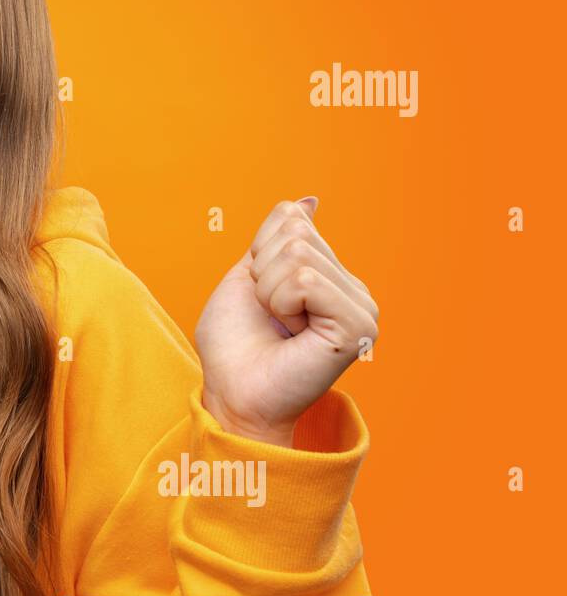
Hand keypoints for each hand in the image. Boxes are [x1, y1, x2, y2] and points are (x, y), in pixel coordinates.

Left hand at [193, 197, 378, 446]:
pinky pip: (305, 281)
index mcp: (329, 276)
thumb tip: (307, 201)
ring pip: (298, 255)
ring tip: (281, 326)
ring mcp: (361, 306)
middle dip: (262, 273)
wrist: (233, 394)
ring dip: (269, 293)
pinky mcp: (359, 325)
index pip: (292, 219)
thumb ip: (275, 238)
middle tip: (270, 315)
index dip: (258, 252)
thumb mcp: (247, 277)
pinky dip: (281, 305)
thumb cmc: (234, 345)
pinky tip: (292, 333)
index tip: (261, 296)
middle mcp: (353, 288)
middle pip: (295, 232)